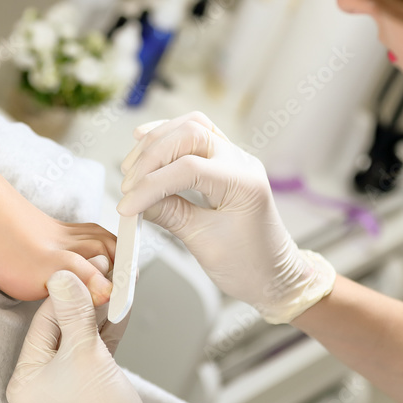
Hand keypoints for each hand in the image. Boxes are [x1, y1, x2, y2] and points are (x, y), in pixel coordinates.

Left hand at [7, 271, 173, 402]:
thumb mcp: (85, 353)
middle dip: (87, 303)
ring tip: (118, 290)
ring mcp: (63, 390)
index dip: (67, 294)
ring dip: (100, 315)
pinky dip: (107, 335)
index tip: (87, 271)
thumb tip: (62, 277)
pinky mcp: (87, 392)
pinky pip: (93, 355)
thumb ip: (73, 312)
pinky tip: (121, 312)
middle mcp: (39, 385)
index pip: (43, 323)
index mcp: (24, 380)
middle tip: (105, 277)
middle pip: (62, 329)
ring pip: (80, 340)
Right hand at [117, 112, 335, 323]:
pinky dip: (169, 137)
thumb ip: (169, 214)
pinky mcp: (225, 163)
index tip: (127, 204)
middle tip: (129, 185)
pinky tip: (148, 142)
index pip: (188, 168)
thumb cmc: (250, 265)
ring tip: (133, 166)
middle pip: (189, 134)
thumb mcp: (204, 244)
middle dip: (152, 156)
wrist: (274, 275)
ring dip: (158, 141)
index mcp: (244, 183)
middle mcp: (242, 162)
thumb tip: (137, 200)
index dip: (151, 184)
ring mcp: (234, 158)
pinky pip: (197, 135)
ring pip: (192, 126)